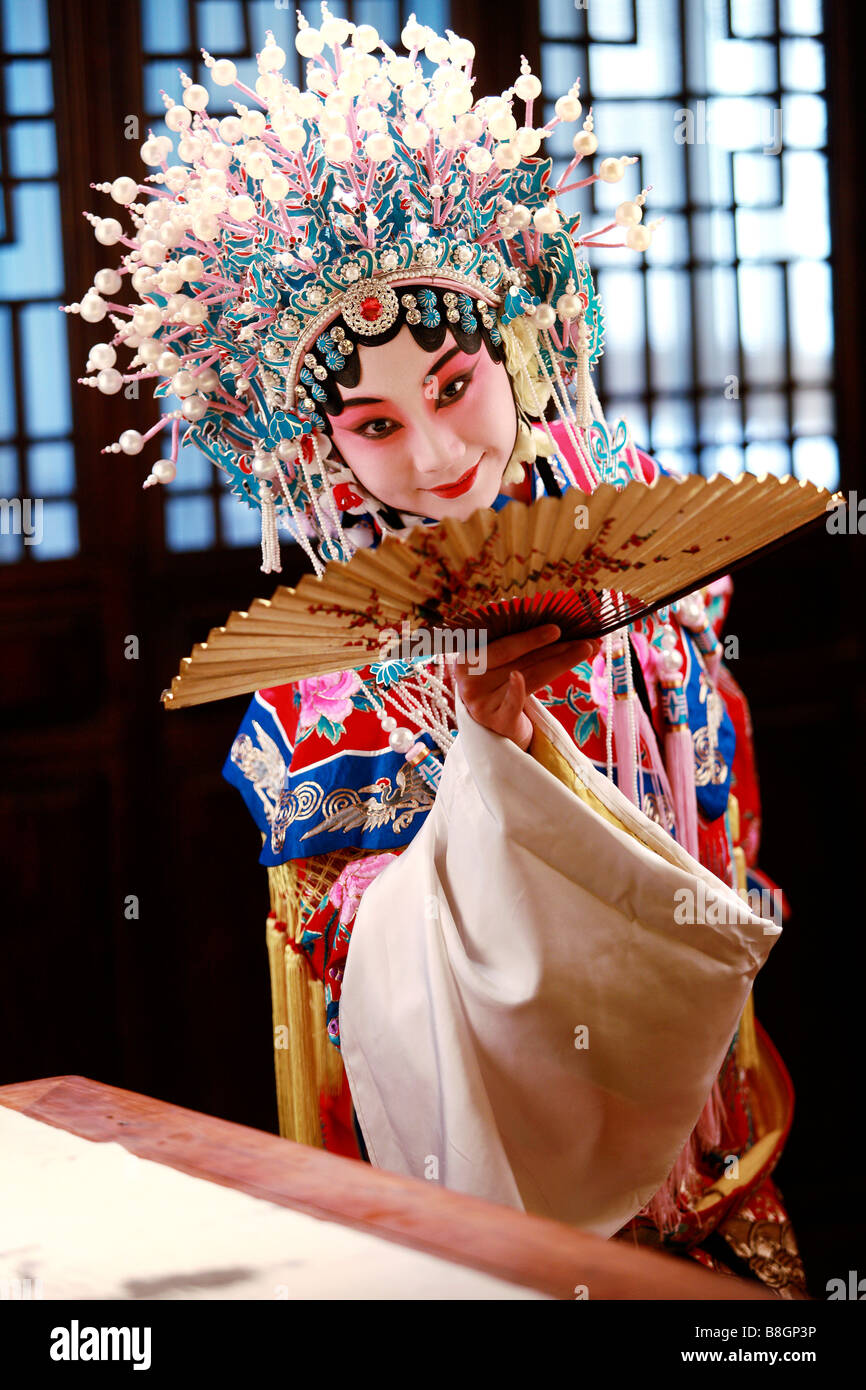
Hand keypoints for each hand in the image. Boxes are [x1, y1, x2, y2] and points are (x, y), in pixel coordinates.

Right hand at [453, 625, 599, 750]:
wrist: (494, 731)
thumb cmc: (499, 690)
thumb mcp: (498, 667)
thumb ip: (513, 648)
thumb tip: (553, 627)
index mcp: (466, 659)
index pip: (504, 644)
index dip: (530, 636)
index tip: (557, 629)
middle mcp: (469, 680)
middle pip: (518, 658)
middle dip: (554, 648)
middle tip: (583, 640)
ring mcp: (480, 702)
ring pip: (528, 676)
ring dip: (560, 662)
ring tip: (585, 650)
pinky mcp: (494, 720)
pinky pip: (511, 702)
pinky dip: (516, 689)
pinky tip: (518, 678)